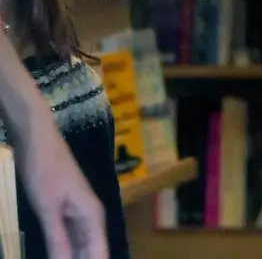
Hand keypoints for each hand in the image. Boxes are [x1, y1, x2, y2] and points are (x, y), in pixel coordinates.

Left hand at [16, 107, 107, 257]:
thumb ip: (59, 241)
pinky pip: (69, 239)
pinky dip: (63, 252)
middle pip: (92, 253)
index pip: (100, 255)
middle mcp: (90, 216)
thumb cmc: (45, 168)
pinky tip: (54, 257)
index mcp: (92, 215)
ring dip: (73, 258)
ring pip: (80, 248)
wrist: (37, 138)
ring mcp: (77, 213)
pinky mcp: (64, 211)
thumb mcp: (48, 208)